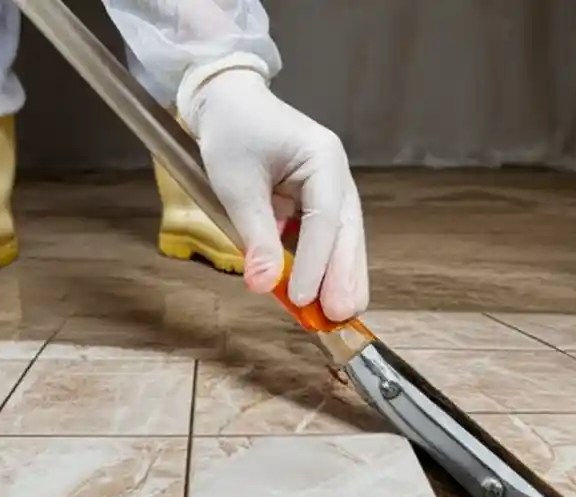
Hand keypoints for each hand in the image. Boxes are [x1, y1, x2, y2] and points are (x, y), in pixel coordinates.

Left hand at [182, 68, 368, 321]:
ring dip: (342, 275)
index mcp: (322, 158)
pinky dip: (324, 265)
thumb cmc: (232, 132)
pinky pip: (326, 237)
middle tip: (341, 316)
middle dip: (345, 275)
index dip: (315, 262)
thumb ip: (254, 235)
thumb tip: (264, 284)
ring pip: (344, 237)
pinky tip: (324, 293)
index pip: (323, 219)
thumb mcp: (237, 185)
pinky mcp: (318, 201)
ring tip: (341, 313)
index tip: (302, 298)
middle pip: (347, 231)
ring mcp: (331, 187)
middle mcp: (336, 173)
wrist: (228, 101)